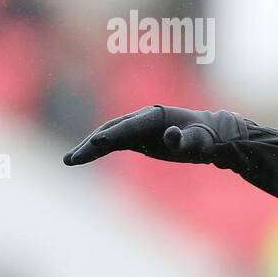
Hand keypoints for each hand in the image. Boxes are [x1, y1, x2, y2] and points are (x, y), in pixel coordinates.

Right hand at [63, 105, 237, 166]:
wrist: (208, 136)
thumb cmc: (205, 138)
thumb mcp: (198, 142)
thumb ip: (183, 140)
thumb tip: (170, 136)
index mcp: (155, 115)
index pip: (129, 126)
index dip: (112, 135)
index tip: (95, 144)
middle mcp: (143, 118)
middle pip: (112, 129)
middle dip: (92, 144)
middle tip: (73, 159)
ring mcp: (138, 128)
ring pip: (108, 136)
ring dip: (88, 148)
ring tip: (68, 161)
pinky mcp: (137, 138)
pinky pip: (113, 144)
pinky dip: (97, 150)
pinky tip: (81, 158)